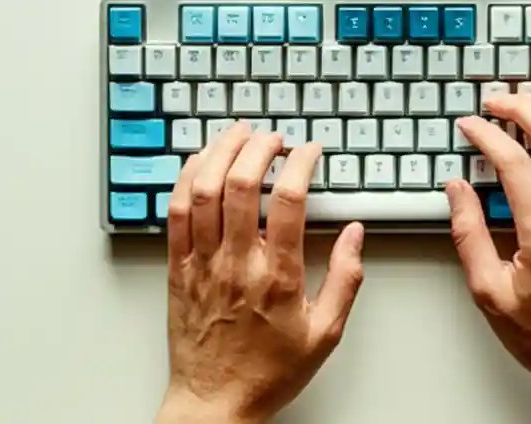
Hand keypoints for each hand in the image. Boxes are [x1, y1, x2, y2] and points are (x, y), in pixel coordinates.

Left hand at [156, 122, 365, 423]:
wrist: (215, 404)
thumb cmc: (268, 372)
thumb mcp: (325, 333)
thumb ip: (345, 279)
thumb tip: (355, 235)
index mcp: (276, 278)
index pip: (287, 202)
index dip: (300, 165)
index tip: (310, 151)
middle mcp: (236, 265)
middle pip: (239, 185)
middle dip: (258, 148)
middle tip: (274, 136)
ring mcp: (202, 265)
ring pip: (202, 191)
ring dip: (219, 153)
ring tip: (237, 134)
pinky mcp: (178, 270)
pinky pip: (175, 213)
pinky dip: (186, 179)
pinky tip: (199, 163)